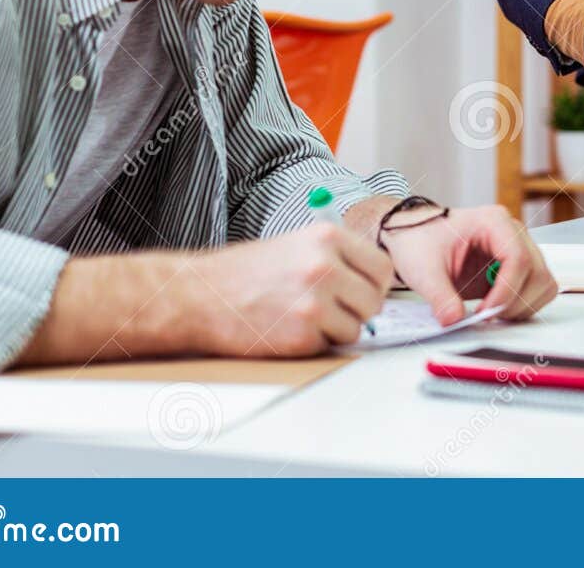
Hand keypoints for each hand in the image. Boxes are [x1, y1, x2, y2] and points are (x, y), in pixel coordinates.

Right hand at [188, 224, 395, 355]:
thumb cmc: (246, 271)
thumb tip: (375, 279)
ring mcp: (315, 303)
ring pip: (357, 327)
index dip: (375, 284)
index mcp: (327, 238)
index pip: (382, 267)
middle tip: (336, 308)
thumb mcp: (296, 244)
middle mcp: (325, 267)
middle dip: (360, 309)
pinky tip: (290, 328)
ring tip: (306, 316)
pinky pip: (331, 345)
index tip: (363, 290)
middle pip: (375, 300)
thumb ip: (337, 256)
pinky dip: (316, 342)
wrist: (201, 296)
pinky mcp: (302, 335)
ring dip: (338, 328)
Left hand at [382, 204, 558, 325]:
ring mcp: (519, 248)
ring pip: (543, 283)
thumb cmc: (420, 241)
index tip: (485, 312)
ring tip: (489, 312)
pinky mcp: (518, 267)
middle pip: (537, 272)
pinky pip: (537, 290)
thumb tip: (454, 321)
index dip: (506, 290)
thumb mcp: (423, 270)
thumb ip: (440, 297)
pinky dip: (522, 306)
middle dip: (514, 301)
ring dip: (521, 305)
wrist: (415, 238)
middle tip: (484, 316)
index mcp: (493, 221)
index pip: (518, 257)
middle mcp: (513, 232)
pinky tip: (495, 307)